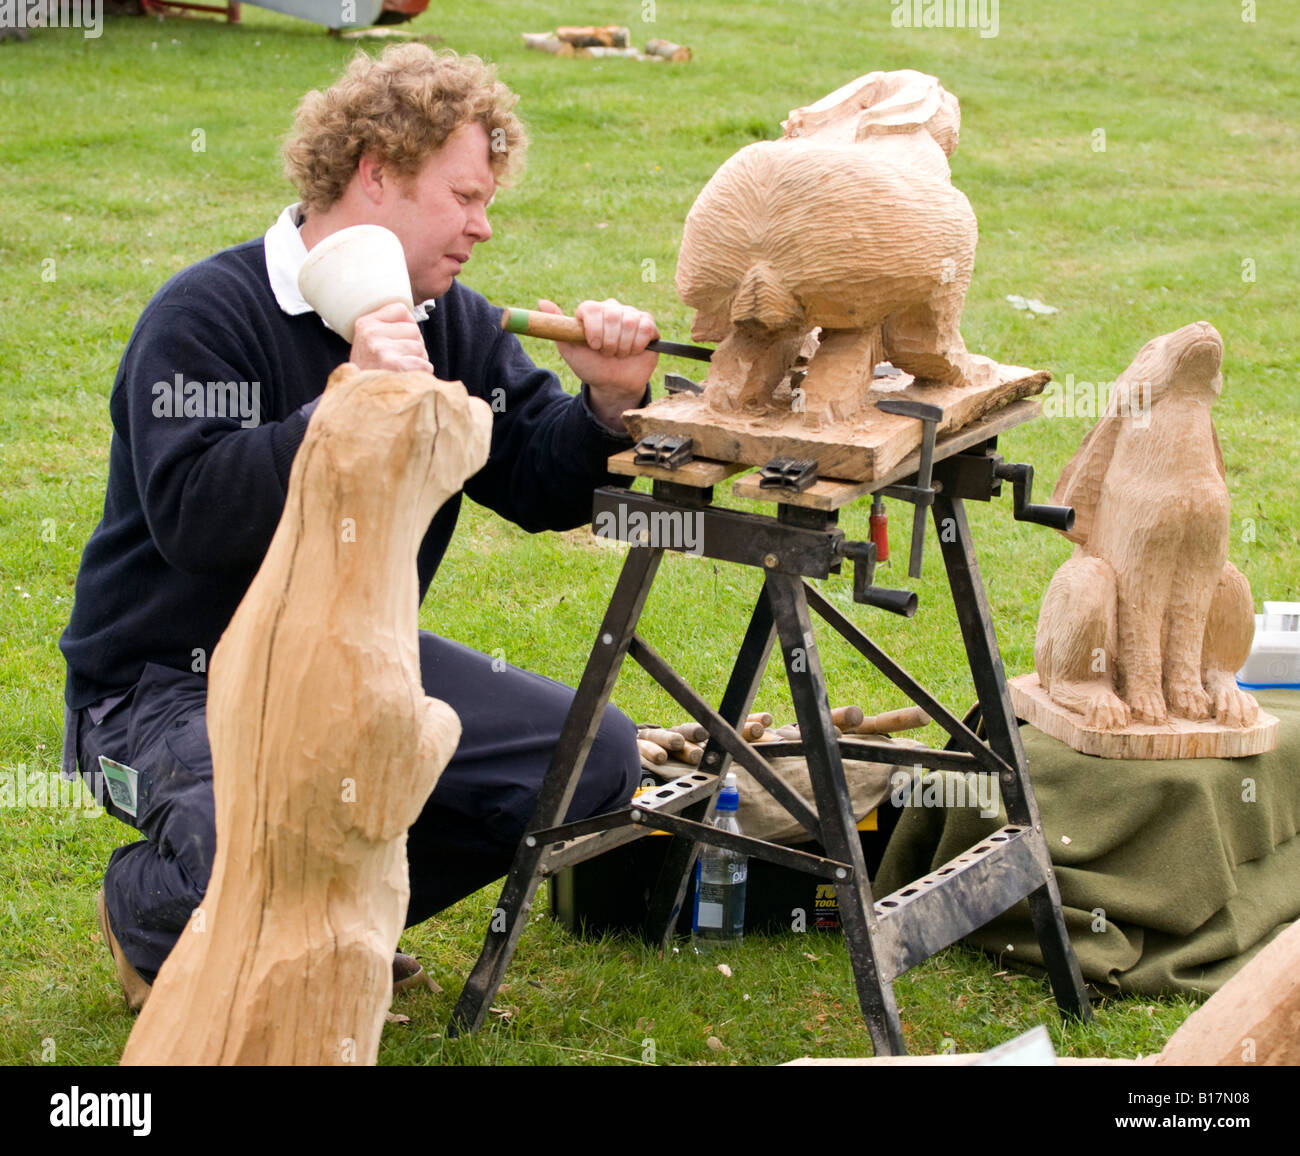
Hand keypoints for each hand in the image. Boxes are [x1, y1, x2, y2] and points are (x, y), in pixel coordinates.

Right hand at [348, 303, 432, 373]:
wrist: (360, 402)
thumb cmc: (372, 372)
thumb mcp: (371, 343)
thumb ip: (388, 327)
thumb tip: (416, 315)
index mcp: (365, 323)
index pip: (402, 309)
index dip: (407, 326)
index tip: (397, 341)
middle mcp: (370, 333)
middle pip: (414, 329)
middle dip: (414, 346)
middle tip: (400, 361)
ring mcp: (380, 349)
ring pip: (420, 347)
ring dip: (418, 361)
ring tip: (401, 371)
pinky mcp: (393, 365)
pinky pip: (424, 364)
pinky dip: (422, 374)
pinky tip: (407, 379)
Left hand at [537, 298, 657, 431]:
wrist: (613, 385)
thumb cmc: (591, 366)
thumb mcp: (569, 349)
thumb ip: (558, 325)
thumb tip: (542, 302)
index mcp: (592, 312)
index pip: (592, 308)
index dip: (594, 329)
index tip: (594, 346)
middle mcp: (612, 309)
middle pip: (612, 315)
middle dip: (609, 342)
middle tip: (607, 354)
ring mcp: (631, 315)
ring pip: (630, 322)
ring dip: (623, 346)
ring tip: (619, 354)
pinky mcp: (648, 325)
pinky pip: (646, 327)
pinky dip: (638, 345)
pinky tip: (634, 351)